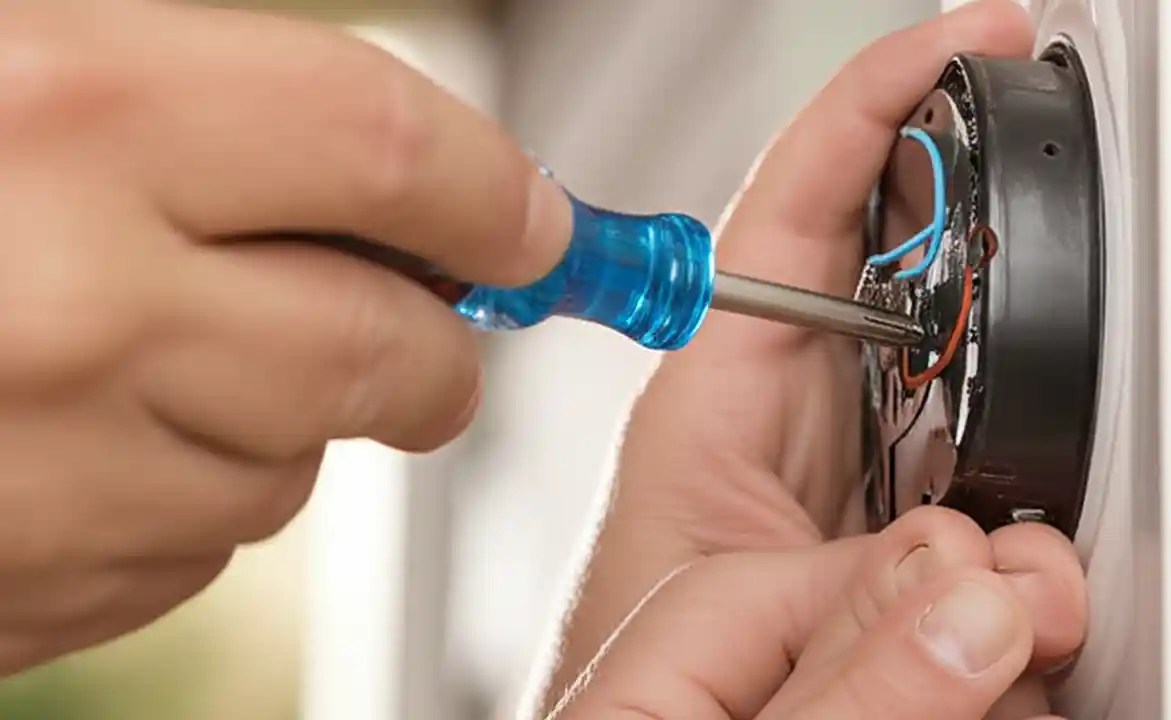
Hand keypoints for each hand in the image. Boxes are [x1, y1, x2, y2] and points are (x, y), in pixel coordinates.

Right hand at [0, 0, 567, 671]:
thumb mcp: (18, 73)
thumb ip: (218, 114)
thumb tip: (413, 179)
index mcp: (65, 113)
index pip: (395, 152)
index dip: (496, 192)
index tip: (536, 222)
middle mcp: (74, 305)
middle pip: (394, 352)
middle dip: (440, 340)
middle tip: (424, 311)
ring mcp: (52, 476)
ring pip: (297, 466)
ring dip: (289, 415)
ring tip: (162, 350)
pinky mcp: (27, 595)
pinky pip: (196, 549)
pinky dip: (189, 491)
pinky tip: (80, 435)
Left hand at [540, 0, 1038, 708]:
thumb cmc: (636, 668)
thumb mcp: (721, 599)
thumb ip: (848, 585)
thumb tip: (991, 573)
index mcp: (713, 390)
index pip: (796, 207)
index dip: (877, 106)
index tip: (965, 43)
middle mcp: (786, 408)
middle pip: (899, 272)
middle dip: (979, 231)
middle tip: (1042, 187)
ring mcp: (851, 458)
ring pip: (966, 380)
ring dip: (1022, 406)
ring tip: (1020, 494)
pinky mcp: (895, 524)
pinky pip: (990, 482)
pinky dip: (1029, 511)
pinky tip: (1027, 566)